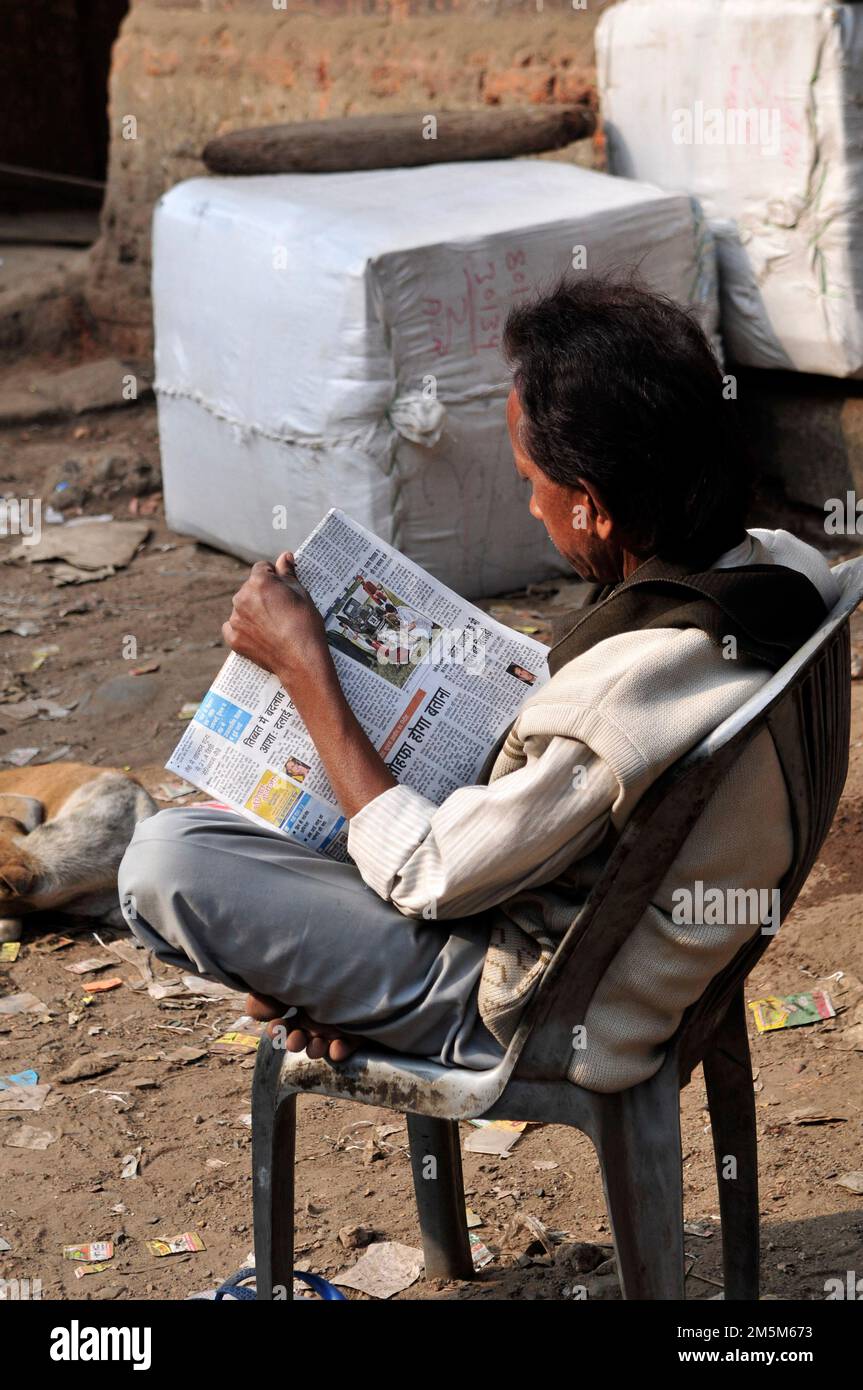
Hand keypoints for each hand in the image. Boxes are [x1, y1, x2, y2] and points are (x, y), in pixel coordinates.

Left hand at [222, 552, 332, 694]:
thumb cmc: (305, 624)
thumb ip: (288, 573)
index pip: (262, 568)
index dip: (274, 577)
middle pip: (250, 588)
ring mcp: (235, 619)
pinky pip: (233, 627)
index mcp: (259, 582)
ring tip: (273, 626)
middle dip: (262, 594)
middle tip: (281, 611)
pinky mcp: (233, 638)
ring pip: (242, 608)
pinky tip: (261, 636)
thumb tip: (284, 556)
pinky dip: (244, 629)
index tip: (284, 590)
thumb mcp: (302, 594)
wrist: (302, 660)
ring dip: (253, 612)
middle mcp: (241, 597)